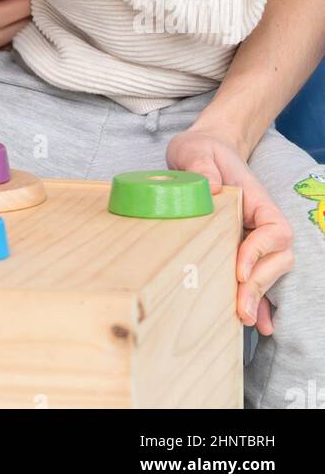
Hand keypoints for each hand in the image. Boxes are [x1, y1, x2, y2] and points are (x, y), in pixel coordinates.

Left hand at [166, 127, 293, 332]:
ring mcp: (251, 238)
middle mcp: (259, 222)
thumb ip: (203, 165)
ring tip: (242, 318)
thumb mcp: (196, 150)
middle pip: (278, 257)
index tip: (239, 268)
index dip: (261, 251)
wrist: (200, 153)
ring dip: (258, 297)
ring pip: (269, 271)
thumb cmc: (201, 151)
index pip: (274, 229)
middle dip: (260, 284)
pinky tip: (256, 324)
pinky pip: (256, 278)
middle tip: (239, 306)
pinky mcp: (238, 250)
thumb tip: (212, 189)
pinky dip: (258, 302)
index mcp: (256, 200)